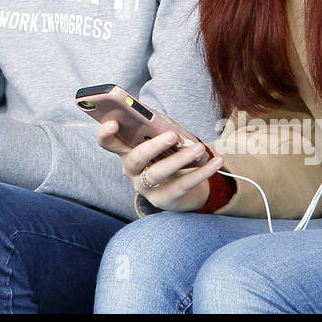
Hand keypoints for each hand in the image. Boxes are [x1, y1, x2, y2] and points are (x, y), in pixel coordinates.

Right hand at [96, 120, 223, 211]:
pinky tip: (215, 163)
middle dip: (153, 146)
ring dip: (181, 159)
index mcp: (126, 150)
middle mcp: (131, 170)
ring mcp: (145, 187)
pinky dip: (202, 172)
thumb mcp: (163, 137)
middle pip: (135, 158)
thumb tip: (167, 124)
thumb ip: (160, 127)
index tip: (113, 121)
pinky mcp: (164, 200)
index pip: (108, 142)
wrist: (186, 185)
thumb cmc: (170, 153)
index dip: (106, 133)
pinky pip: (183, 185)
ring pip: (159, 173)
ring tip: (200, 148)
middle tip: (172, 135)